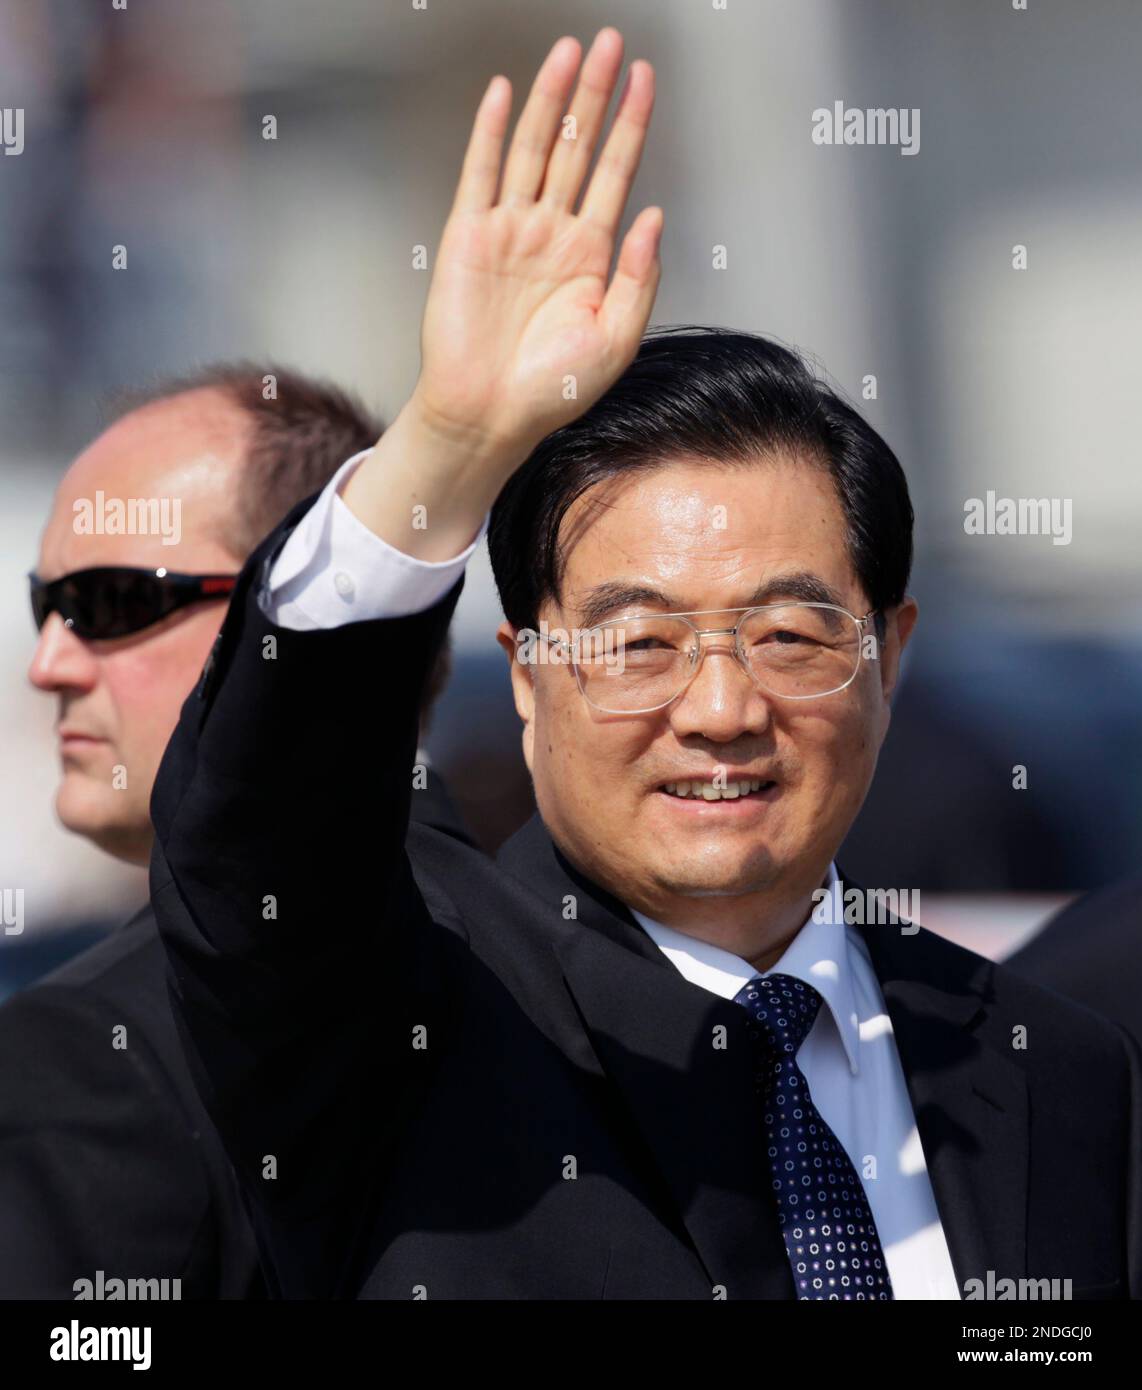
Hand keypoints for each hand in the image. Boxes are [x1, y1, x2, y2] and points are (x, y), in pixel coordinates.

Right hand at [411, 27, 661, 467]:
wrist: (491, 414)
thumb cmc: (552, 390)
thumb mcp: (616, 339)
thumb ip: (639, 278)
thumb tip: (653, 217)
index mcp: (591, 256)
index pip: (616, 174)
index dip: (631, 125)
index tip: (646, 80)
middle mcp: (552, 234)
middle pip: (579, 148)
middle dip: (596, 95)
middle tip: (612, 43)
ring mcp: (511, 231)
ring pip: (535, 150)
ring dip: (553, 100)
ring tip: (572, 52)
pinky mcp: (469, 237)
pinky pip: (482, 173)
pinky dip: (492, 132)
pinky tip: (506, 95)